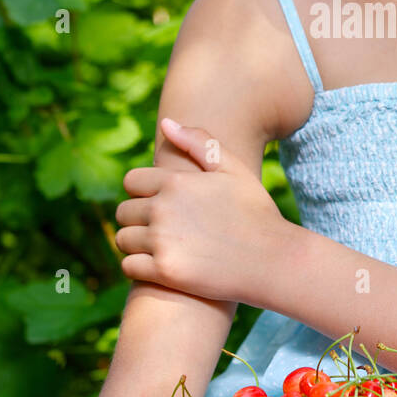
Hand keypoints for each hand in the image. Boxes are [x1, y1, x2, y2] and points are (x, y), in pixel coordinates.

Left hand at [114, 118, 287, 304]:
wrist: (274, 261)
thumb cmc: (256, 213)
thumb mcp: (234, 170)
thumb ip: (199, 143)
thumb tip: (166, 123)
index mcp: (176, 181)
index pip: (131, 181)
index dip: (143, 192)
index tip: (160, 204)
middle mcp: (163, 208)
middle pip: (124, 212)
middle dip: (138, 219)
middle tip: (161, 229)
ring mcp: (162, 241)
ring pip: (123, 239)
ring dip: (136, 244)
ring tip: (160, 248)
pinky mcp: (164, 272)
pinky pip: (129, 266)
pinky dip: (139, 268)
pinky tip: (160, 266)